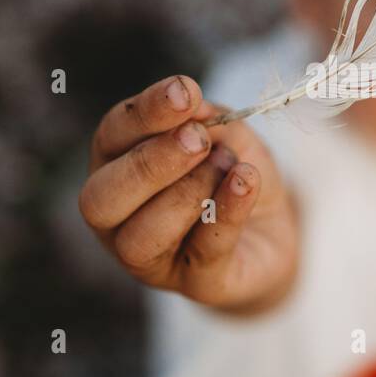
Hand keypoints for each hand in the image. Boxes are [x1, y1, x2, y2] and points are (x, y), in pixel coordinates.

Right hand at [79, 75, 298, 313]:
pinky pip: (203, 254)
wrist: (273, 229)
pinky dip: (226, 213)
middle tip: (197, 140)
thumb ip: (206, 119)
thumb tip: (189, 105)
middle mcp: (117, 218)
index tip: (185, 91)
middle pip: (102, 197)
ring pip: (142, 236)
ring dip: (188, 193)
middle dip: (150, 163)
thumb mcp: (224, 134)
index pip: (111, 136)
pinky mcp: (197, 286)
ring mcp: (150, 259)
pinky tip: (246, 182)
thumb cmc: (232, 173)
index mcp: (114, 166)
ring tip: (229, 165)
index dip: (145, 113)